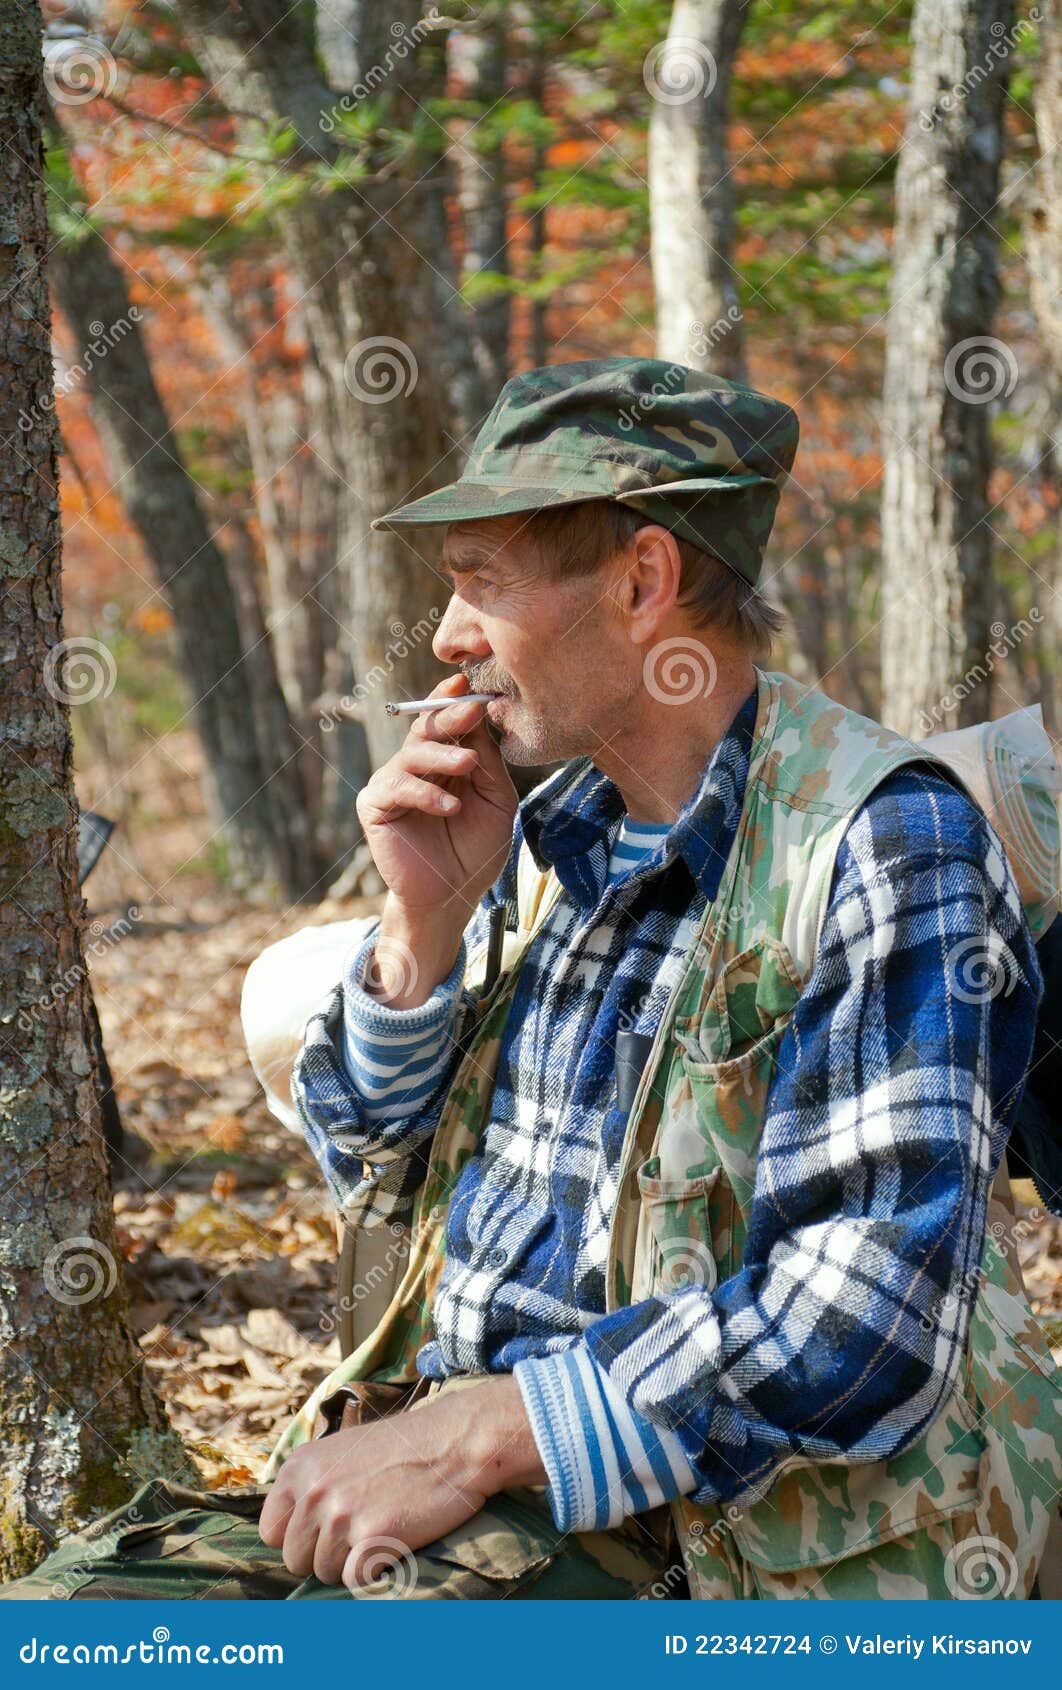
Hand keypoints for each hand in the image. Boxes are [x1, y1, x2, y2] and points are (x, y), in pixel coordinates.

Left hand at [258, 1376, 544, 1589]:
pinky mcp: (372, 1537)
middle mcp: (313, 1491)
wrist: (454, 1441)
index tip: (326, 1530)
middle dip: (325, 1555)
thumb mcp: (342, 1450)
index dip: (299, 1537)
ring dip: (352, 1562)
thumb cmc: (402, 1448)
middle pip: (296, 1559)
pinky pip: (354, 1580)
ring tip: (381, 1529)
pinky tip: (393, 1544)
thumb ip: (311, 1484)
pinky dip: (374, 1572)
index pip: (271, 1531)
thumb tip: (288, 1530)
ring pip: (326, 1572)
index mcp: (299, 1467)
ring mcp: (341, 1515)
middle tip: (362, 1530)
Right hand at [356, 674, 517, 919]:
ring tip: (468, 764)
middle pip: (428, 728)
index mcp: (444, 759)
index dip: (454, 699)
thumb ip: (487, 760)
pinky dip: (424, 793)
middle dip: (450, 715)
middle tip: (470, 708)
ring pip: (413, 754)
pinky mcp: (375, 806)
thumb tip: (481, 716)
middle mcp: (415, 766)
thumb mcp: (495, 799)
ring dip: (442, 755)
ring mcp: (392, 784)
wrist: (453, 896)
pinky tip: (450, 806)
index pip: (446, 721)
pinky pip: (396, 787)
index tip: (469, 681)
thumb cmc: (476, 849)